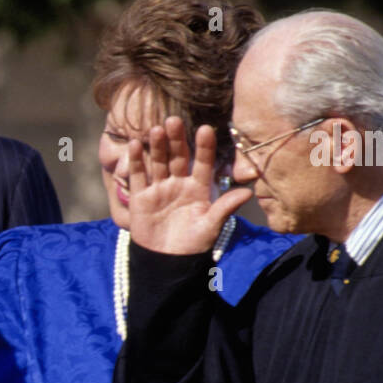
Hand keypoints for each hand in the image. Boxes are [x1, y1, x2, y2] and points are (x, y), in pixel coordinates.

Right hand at [124, 117, 251, 254]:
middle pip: (178, 157)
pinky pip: (138, 176)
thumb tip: (247, 192)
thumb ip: (225, 207)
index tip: (206, 129)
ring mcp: (159, 188)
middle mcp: (178, 184)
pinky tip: (135, 145)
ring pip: (158, 162)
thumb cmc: (193, 245)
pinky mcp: (140, 197)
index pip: (202, 162)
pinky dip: (135, 161)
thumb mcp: (211, 226)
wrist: (167, 262)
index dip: (204, 147)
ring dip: (157, 145)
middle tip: (175, 120)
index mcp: (198, 188)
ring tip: (156, 129)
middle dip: (176, 139)